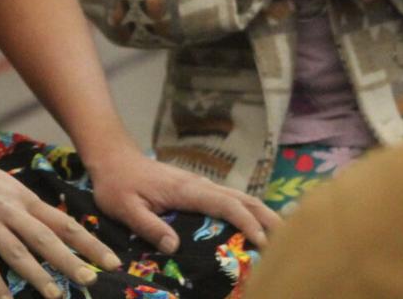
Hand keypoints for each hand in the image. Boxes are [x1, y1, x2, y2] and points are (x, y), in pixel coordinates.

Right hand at [0, 143, 118, 298]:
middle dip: (71, 261)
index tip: (110, 259)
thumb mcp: (2, 183)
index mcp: (22, 196)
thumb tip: (50, 223)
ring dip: (39, 276)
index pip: (62, 221)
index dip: (88, 242)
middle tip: (91, 280)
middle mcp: (9, 209)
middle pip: (46, 238)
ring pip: (18, 253)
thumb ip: (24, 204)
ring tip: (56, 295)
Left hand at [85, 144, 278, 253]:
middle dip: (267, 216)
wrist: (112, 158)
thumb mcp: (124, 207)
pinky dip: (247, 210)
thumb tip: (174, 246)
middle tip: (290, 237)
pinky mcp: (196, 188)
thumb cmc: (116, 183)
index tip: (261, 242)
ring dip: (261, 212)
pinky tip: (254, 223)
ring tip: (281, 233)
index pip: (225, 205)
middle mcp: (198, 184)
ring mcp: (199, 184)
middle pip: (241, 198)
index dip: (246, 222)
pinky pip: (228, 199)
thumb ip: (148, 226)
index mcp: (186, 190)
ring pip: (238, 196)